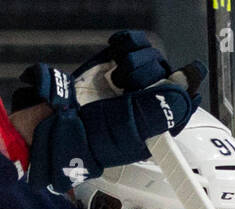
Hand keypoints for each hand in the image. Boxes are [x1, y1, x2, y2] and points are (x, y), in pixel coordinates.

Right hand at [16, 39, 203, 191]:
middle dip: (152, 73)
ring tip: (118, 73)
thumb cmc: (83, 139)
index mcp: (154, 130)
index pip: (181, 107)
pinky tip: (117, 49)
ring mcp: (129, 88)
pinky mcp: (112, 69)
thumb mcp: (123, 130)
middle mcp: (145, 108)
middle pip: (167, 78)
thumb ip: (154, 113)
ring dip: (138, 59)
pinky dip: (128, 43)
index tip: (189, 74)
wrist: (45, 125)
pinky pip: (133, 47)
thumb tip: (182, 95)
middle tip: (127, 81)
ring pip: (152, 60)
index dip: (185, 89)